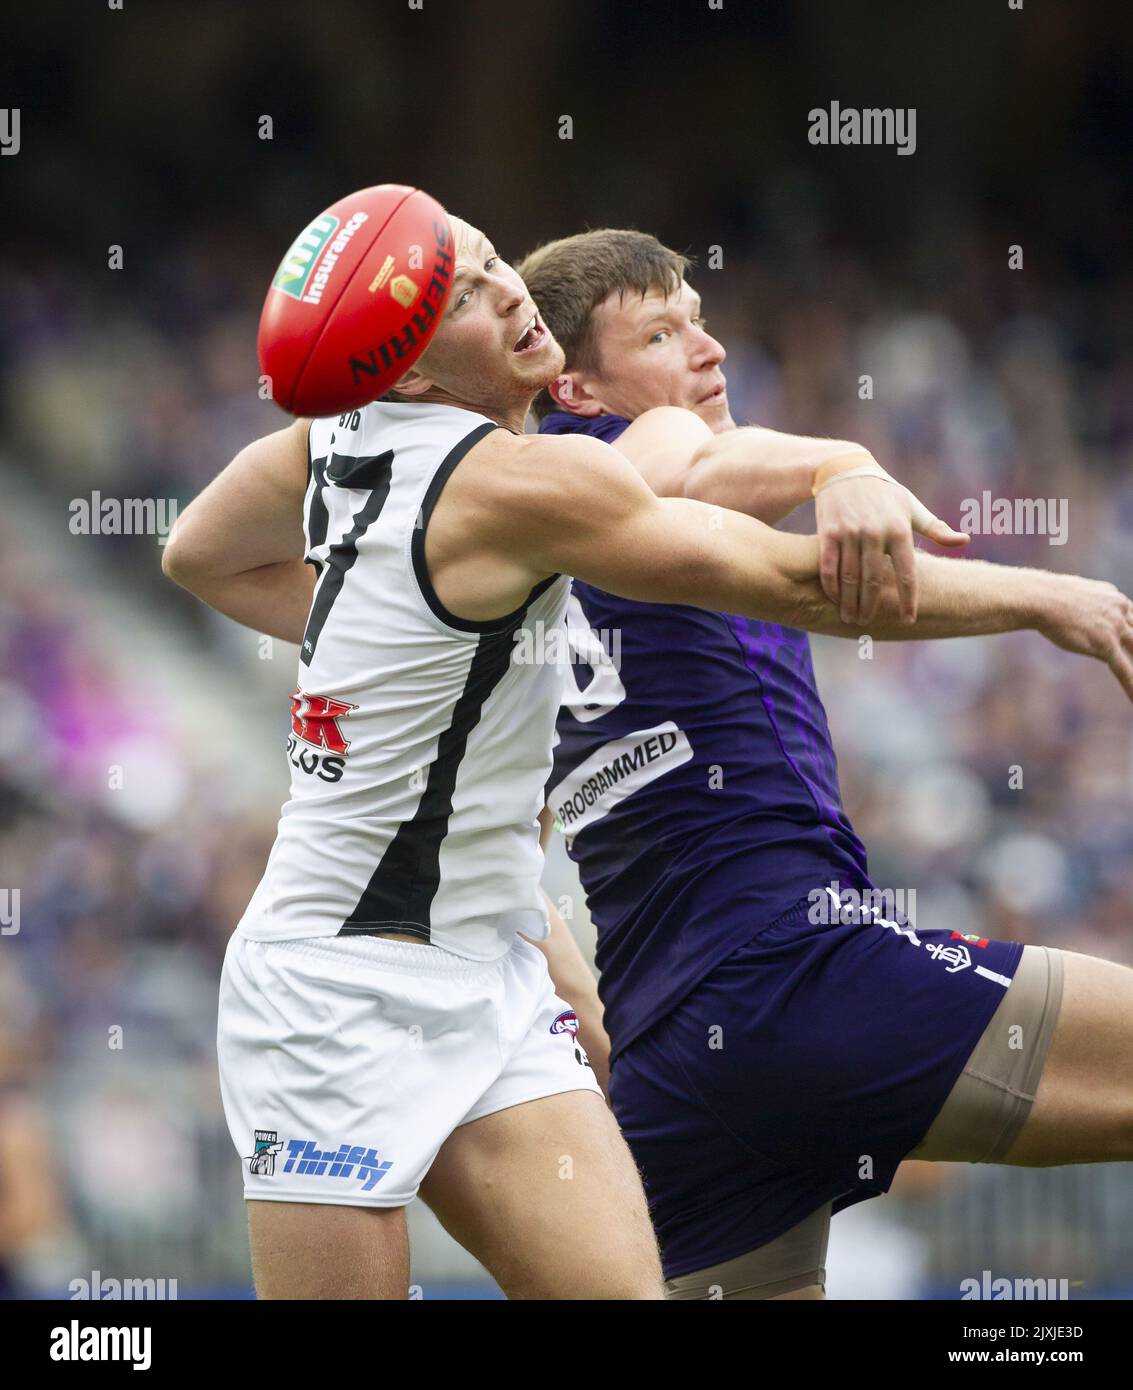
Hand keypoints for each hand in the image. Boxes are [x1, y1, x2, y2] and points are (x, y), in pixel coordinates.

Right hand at [815, 473, 969, 624]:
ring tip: (850, 617)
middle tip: (867, 623)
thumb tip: (965, 541)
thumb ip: (936, 529)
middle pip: (874, 580)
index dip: (908, 600)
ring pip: (850, 577)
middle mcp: (876, 532)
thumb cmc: (884, 493)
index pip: (907, 573)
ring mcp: (850, 533)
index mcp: (900, 530)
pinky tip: (834, 599)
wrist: (845, 469)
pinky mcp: (828, 532)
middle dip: (871, 606)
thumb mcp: (912, 507)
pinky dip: (830, 586)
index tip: (908, 620)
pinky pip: (828, 566)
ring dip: (849, 602)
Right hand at [1035, 573, 1132, 701]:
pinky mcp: (1105, 645)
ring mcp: (1114, 629)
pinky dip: (1131, 685)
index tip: (1130, 637)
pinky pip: (1124, 669)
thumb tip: (1068, 609)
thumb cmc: (1045, 594)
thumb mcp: (1070, 594)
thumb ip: (1080, 604)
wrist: (1042, 598)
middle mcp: (1119, 611)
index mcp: (1112, 597)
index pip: (1130, 615)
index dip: (1130, 627)